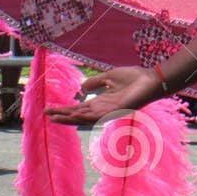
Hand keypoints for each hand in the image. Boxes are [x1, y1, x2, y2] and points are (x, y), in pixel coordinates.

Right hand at [44, 65, 163, 126]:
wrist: (150, 79)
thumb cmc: (133, 78)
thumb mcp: (110, 77)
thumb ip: (96, 83)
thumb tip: (81, 88)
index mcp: (101, 102)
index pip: (79, 108)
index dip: (64, 109)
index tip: (49, 110)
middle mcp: (102, 109)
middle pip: (78, 115)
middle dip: (62, 116)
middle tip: (46, 116)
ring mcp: (108, 112)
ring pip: (84, 118)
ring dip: (69, 118)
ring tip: (54, 117)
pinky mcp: (115, 111)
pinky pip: (97, 116)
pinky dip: (84, 116)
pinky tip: (73, 115)